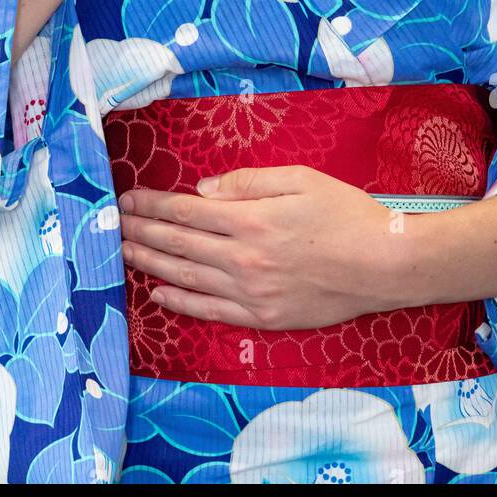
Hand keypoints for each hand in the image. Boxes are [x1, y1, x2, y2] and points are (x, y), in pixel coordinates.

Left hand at [118, 165, 408, 329]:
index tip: (127, 199)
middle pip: (178, 244)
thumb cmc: (346, 213)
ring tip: (122, 253)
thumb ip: (246, 183)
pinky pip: (210, 310)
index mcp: (250, 220)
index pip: (185, 211)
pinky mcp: (262, 317)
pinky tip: (158, 293)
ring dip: (149, 264)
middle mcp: (243, 258)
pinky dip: (179, 301)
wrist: (384, 264)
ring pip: (186, 277)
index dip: (152, 205)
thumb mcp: (299, 179)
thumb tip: (202, 191)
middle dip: (140, 232)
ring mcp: (251, 292)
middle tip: (112, 225)